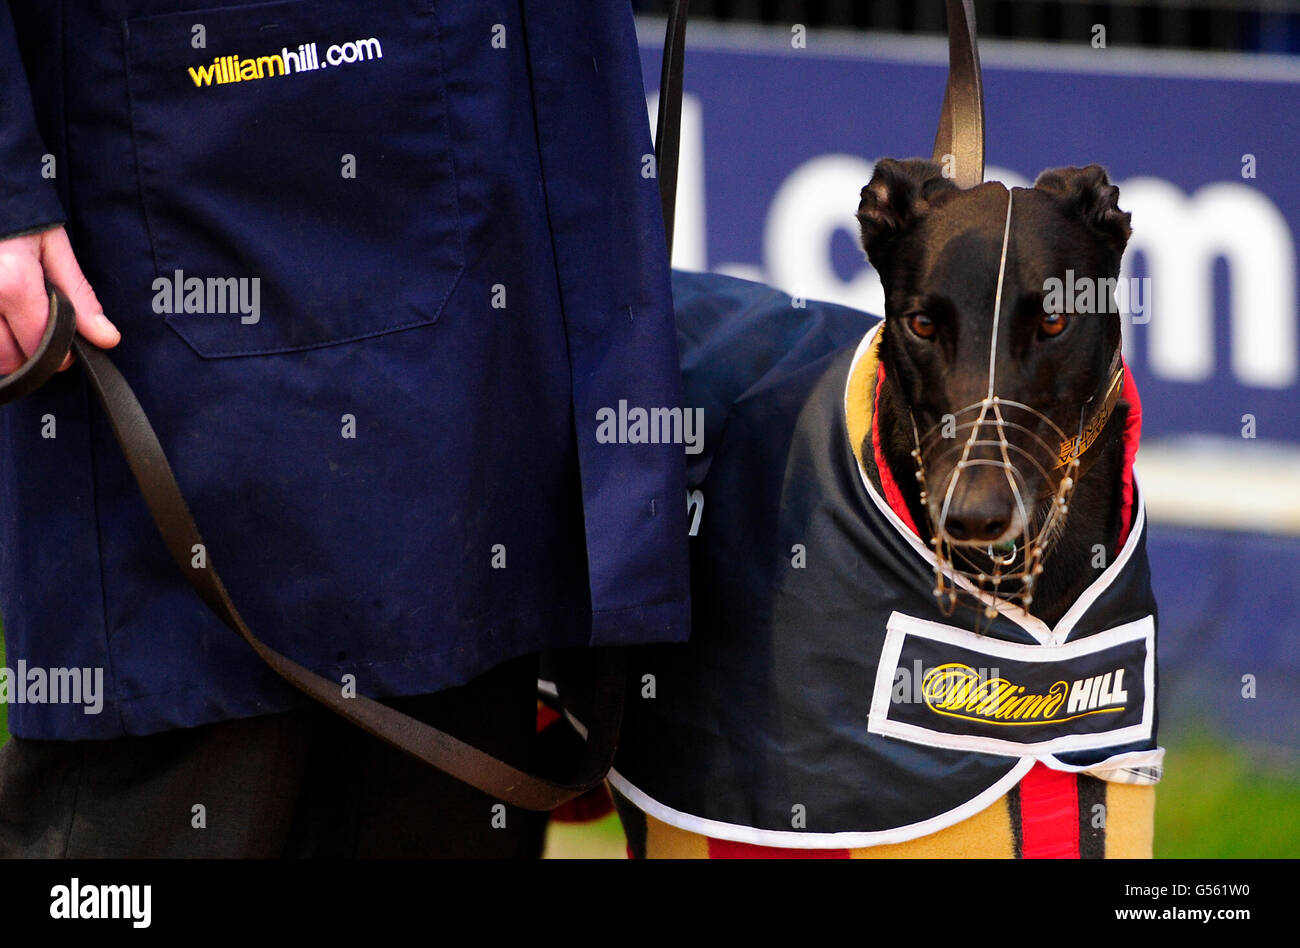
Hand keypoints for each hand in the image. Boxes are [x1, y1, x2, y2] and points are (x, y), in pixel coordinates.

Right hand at [0, 225, 119, 373]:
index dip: (61, 354)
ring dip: (5, 351)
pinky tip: (2, 320)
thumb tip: (106, 338)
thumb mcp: (53, 248)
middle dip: (31, 356)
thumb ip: (79, 296)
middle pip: (9, 358)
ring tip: (17, 326)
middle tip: (41, 335)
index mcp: (12, 284)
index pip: (41, 345)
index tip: (68, 348)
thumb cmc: (16, 216)